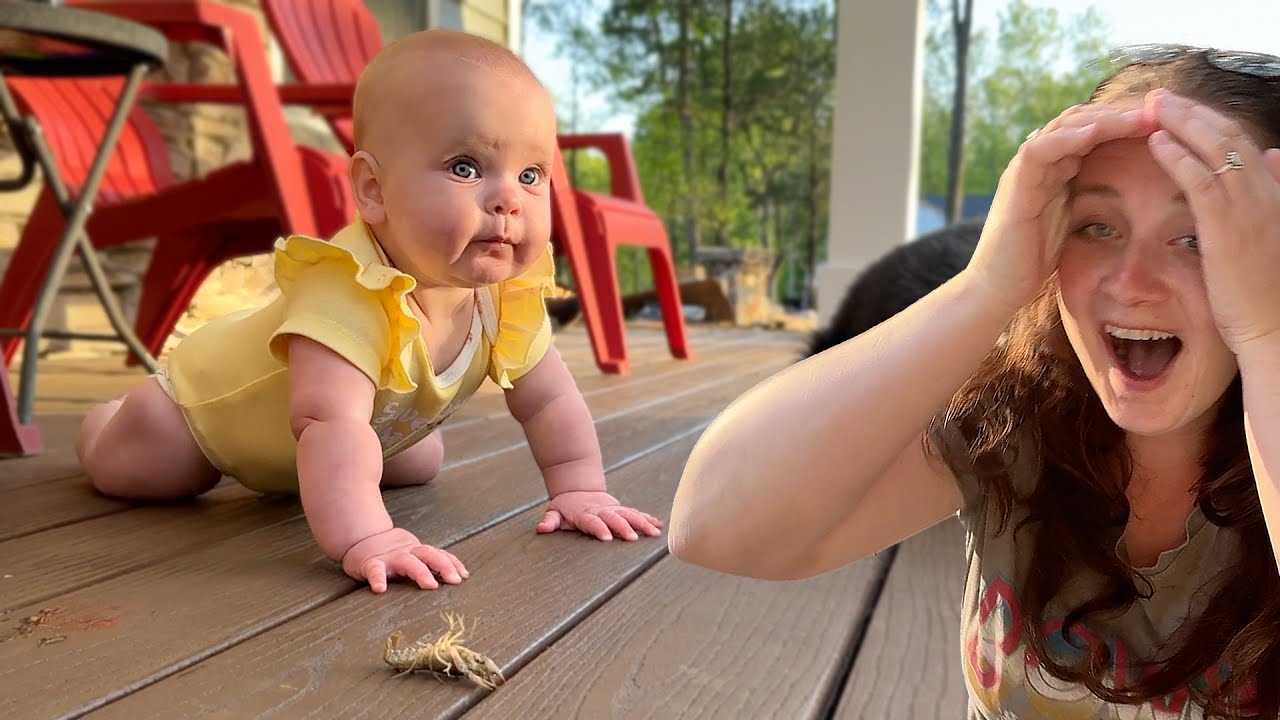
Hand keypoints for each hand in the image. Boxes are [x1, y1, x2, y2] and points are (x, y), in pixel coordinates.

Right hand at [340, 527, 468, 592]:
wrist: (360, 539)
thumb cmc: (391, 554)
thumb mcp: (412, 556)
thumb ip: (430, 564)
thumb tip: (460, 576)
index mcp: (417, 552)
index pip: (439, 555)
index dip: (452, 563)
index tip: (465, 575)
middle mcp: (407, 553)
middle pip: (429, 555)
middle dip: (444, 566)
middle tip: (455, 580)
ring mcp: (389, 558)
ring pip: (408, 562)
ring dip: (421, 572)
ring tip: (430, 585)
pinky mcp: (370, 564)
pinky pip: (375, 571)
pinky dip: (378, 579)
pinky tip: (380, 589)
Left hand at [537, 490, 663, 540]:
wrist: (577, 487)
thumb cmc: (565, 506)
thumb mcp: (554, 512)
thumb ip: (550, 521)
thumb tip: (541, 528)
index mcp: (585, 514)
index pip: (592, 522)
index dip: (599, 529)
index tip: (607, 538)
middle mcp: (602, 511)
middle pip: (614, 518)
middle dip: (624, 528)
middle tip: (633, 538)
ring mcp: (613, 509)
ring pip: (629, 515)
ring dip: (642, 523)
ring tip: (654, 532)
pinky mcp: (620, 509)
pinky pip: (636, 513)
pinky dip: (647, 518)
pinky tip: (659, 525)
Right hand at [965, 103, 1157, 312]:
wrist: (997, 288)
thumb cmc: (1034, 262)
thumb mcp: (1073, 221)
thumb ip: (1090, 198)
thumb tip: (1132, 191)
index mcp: (1056, 169)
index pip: (1092, 129)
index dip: (1127, 122)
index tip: (1165, 122)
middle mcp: (1040, 162)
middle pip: (1081, 119)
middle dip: (1122, 112)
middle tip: (1161, 110)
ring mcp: (1025, 171)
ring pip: (1063, 127)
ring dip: (1103, 119)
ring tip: (1139, 117)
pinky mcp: (1015, 186)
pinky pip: (1039, 151)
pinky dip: (1066, 138)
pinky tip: (1095, 132)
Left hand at [1146, 89, 1279, 354]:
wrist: (1274, 326)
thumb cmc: (1267, 288)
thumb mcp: (1272, 231)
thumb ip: (1273, 190)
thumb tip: (1277, 156)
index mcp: (1273, 192)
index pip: (1240, 142)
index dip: (1209, 121)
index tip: (1180, 108)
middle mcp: (1265, 191)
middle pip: (1227, 135)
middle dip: (1191, 112)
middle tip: (1158, 97)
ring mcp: (1249, 207)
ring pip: (1214, 148)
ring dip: (1181, 122)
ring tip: (1151, 108)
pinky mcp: (1228, 226)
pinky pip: (1200, 180)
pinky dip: (1178, 156)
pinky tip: (1156, 143)